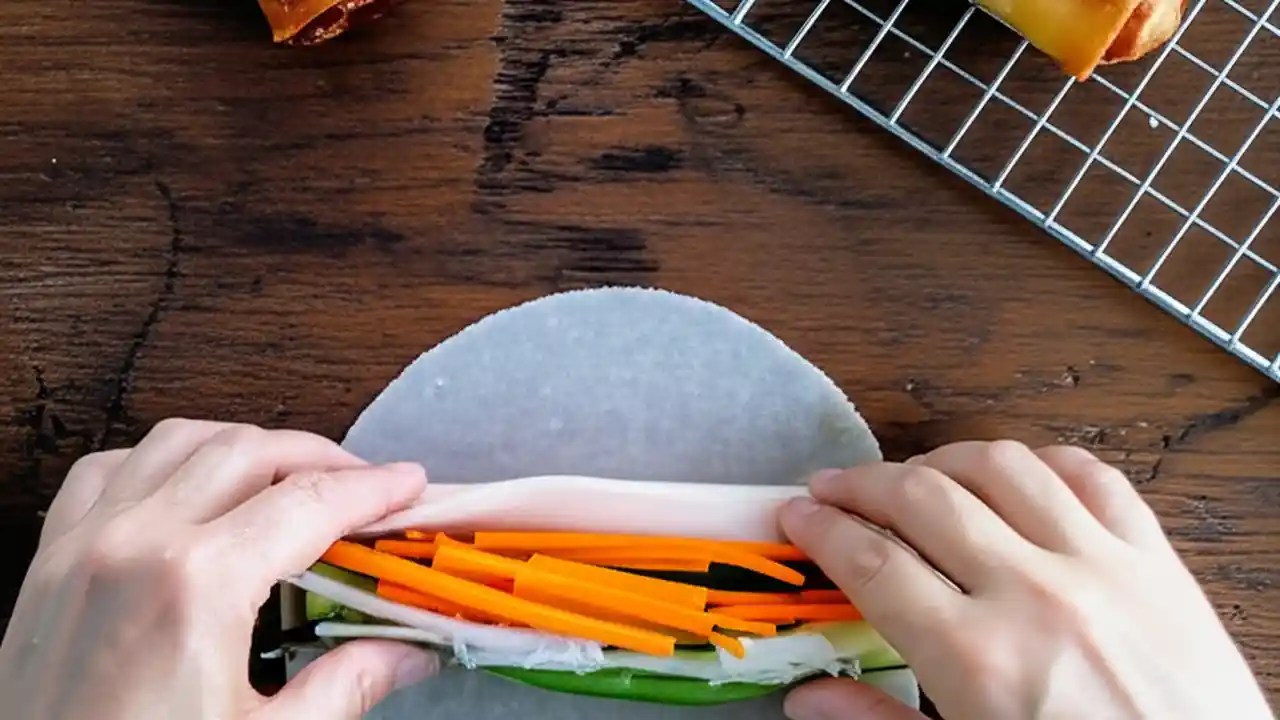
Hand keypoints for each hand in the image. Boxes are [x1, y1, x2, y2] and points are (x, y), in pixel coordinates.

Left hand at [0, 419, 436, 719]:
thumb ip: (346, 686)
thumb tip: (407, 652)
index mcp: (196, 586)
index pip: (309, 501)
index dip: (373, 488)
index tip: (410, 485)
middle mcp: (135, 543)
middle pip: (250, 452)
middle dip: (322, 458)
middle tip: (366, 489)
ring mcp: (83, 546)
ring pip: (179, 440)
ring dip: (246, 447)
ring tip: (290, 478)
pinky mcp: (48, 564)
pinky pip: (108, 470)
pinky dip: (160, 461)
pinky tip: (192, 487)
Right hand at [780, 441, 1272, 719]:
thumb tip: (804, 697)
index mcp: (978, 659)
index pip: (874, 563)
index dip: (822, 530)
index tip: (797, 516)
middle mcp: (1034, 594)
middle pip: (924, 499)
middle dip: (863, 484)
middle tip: (833, 487)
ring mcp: (1102, 567)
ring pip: (1002, 467)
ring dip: (943, 459)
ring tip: (915, 474)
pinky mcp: (1157, 561)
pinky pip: (1093, 477)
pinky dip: (1043, 462)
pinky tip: (1015, 475)